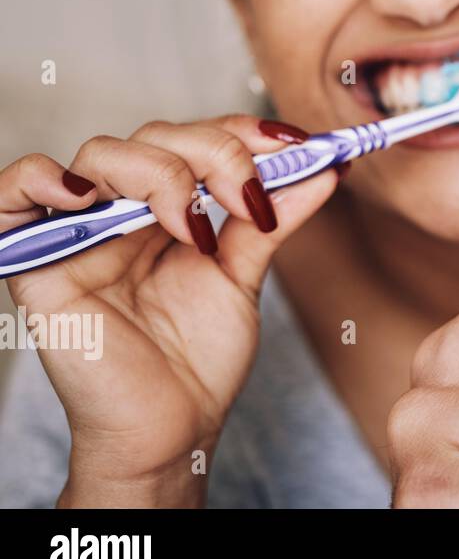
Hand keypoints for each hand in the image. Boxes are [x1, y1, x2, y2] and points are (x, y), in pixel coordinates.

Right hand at [0, 117, 341, 505]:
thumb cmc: (199, 358)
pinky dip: (39, 178)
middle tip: (250, 204)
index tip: (297, 144)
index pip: (194, 137)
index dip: (241, 130)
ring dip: (161, 173)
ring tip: (192, 227)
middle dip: (216, 156)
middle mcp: (121, 211)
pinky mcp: (39, 267)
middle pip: (155, 137)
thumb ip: (274, 217)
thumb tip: (326, 168)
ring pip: (102, 154)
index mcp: (166, 208)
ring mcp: (79, 234)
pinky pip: (10, 198)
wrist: (174, 428)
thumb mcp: (245, 275)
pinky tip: (84, 196)